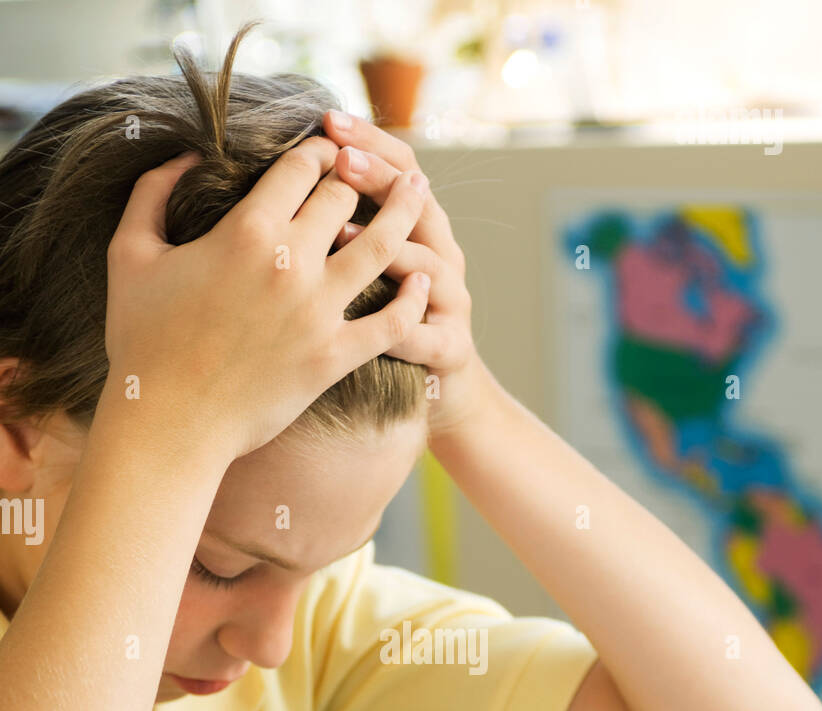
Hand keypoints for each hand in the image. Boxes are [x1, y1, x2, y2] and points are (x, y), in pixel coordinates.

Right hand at [104, 138, 431, 464]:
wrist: (169, 423)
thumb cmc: (142, 342)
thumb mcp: (129, 254)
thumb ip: (150, 193)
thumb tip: (182, 156)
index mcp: (246, 230)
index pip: (302, 167)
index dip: (319, 151)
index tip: (327, 150)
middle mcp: (291, 263)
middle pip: (345, 198)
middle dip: (358, 177)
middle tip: (373, 169)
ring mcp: (319, 312)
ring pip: (382, 246)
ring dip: (404, 213)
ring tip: (418, 193)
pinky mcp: (334, 357)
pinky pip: (392, 322)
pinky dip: (413, 299)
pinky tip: (423, 283)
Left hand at [323, 111, 486, 440]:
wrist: (434, 388)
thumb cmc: (377, 322)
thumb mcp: (361, 265)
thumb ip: (336, 221)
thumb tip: (282, 172)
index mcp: (416, 226)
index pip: (397, 165)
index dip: (368, 142)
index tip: (327, 122)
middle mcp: (440, 253)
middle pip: (417, 201)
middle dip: (379, 178)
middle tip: (340, 159)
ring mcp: (450, 301)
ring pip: (429, 265)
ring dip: (390, 248)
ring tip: (345, 237)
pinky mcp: (450, 348)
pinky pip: (425, 335)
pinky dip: (403, 327)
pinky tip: (374, 323)